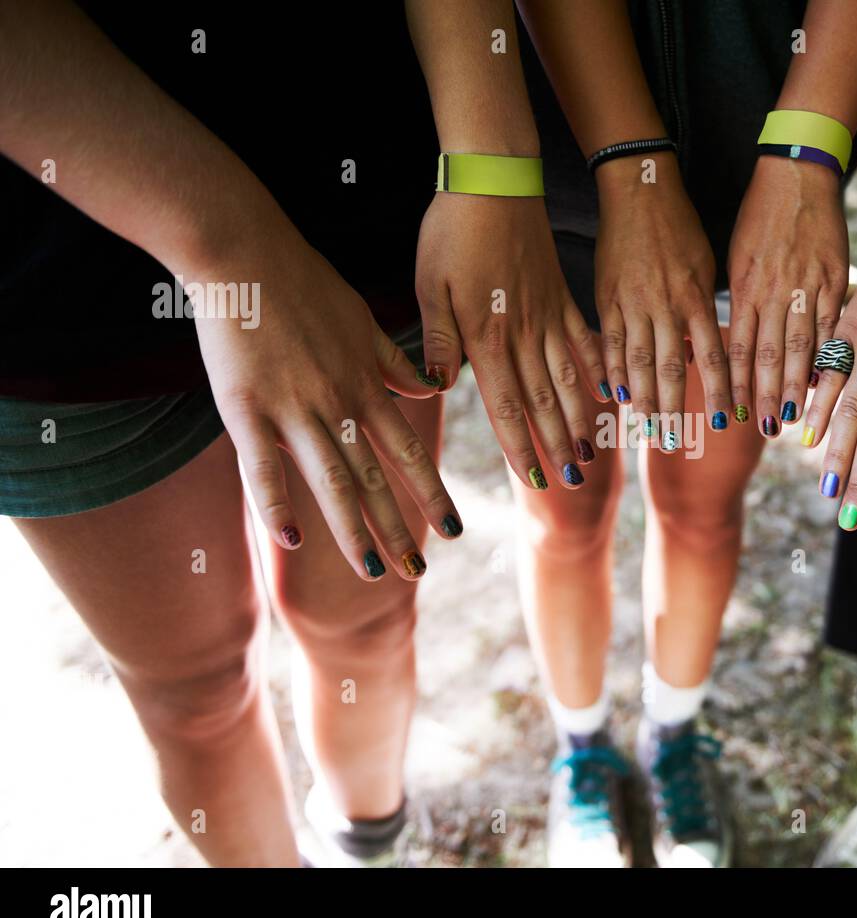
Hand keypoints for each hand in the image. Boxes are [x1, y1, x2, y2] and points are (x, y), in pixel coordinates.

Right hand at [193, 220, 458, 580]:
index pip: (409, 451)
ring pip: (331, 481)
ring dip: (354, 530)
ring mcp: (293, 408)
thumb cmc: (305, 283)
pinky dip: (279, 505)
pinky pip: (264, 466)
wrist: (244, 249)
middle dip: (399, 527)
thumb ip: (396, 364)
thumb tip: (432, 390)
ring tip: (373, 571)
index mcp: (368, 384)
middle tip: (417, 571)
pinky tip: (294, 542)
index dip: (432, 494)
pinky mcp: (246, 407)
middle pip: (375, 478)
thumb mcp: (364, 321)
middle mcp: (339, 403)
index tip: (453, 530)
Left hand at [415, 193, 606, 487]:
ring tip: (591, 452)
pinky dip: (598, 369)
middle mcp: (524, 332)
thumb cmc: (452, 229)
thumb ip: (440, 341)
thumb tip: (439, 388)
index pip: (507, 404)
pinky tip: (609, 392)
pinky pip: (585, 340)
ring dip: (579, 420)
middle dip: (555, 445)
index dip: (520, 444)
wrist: (494, 177)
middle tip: (569, 481)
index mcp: (487, 334)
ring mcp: (549, 314)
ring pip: (569, 379)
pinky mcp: (562, 294)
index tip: (533, 477)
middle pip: (543, 401)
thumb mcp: (430, 285)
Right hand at [594, 154, 726, 446]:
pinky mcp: (607, 298)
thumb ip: (701, 309)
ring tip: (647, 429)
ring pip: (639, 363)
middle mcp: (667, 306)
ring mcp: (634, 304)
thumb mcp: (702, 267)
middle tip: (677, 442)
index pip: (713, 356)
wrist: (640, 190)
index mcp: (697, 298)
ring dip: (644, 401)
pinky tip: (615, 396)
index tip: (724, 422)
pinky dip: (612, 372)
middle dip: (675, 409)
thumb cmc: (678, 227)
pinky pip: (609, 343)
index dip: (718, 392)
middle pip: (672, 369)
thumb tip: (698, 350)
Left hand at [728, 155, 847, 434]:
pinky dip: (829, 355)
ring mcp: (805, 287)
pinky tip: (830, 381)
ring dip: (797, 387)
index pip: (740, 348)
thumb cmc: (761, 216)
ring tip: (796, 419)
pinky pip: (831, 325)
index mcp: (745, 288)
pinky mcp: (833, 278)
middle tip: (768, 430)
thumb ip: (742, 301)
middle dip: (767, 397)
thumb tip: (739, 344)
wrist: (795, 173)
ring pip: (800, 347)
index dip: (739, 385)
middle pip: (769, 356)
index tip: (738, 415)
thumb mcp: (738, 258)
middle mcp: (772, 292)